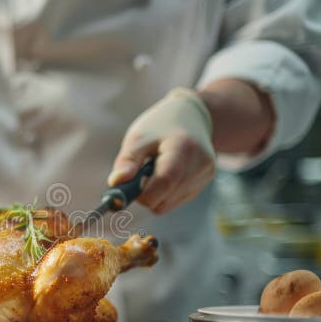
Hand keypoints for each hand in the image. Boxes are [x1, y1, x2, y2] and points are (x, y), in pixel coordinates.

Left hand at [108, 88, 215, 213]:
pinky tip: (166, 173)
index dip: (141, 193)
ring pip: (167, 205)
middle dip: (144, 193)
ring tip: (155, 169)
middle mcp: (200, 165)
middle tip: (139, 173)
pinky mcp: (203, 184)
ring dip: (154, 194)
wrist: (192, 116)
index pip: (164, 183)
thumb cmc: (160, 125)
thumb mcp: (138, 137)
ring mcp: (205, 176)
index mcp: (184, 148)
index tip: (126, 187)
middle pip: (164, 200)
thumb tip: (115, 183)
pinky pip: (174, 202)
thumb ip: (127, 161)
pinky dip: (163, 193)